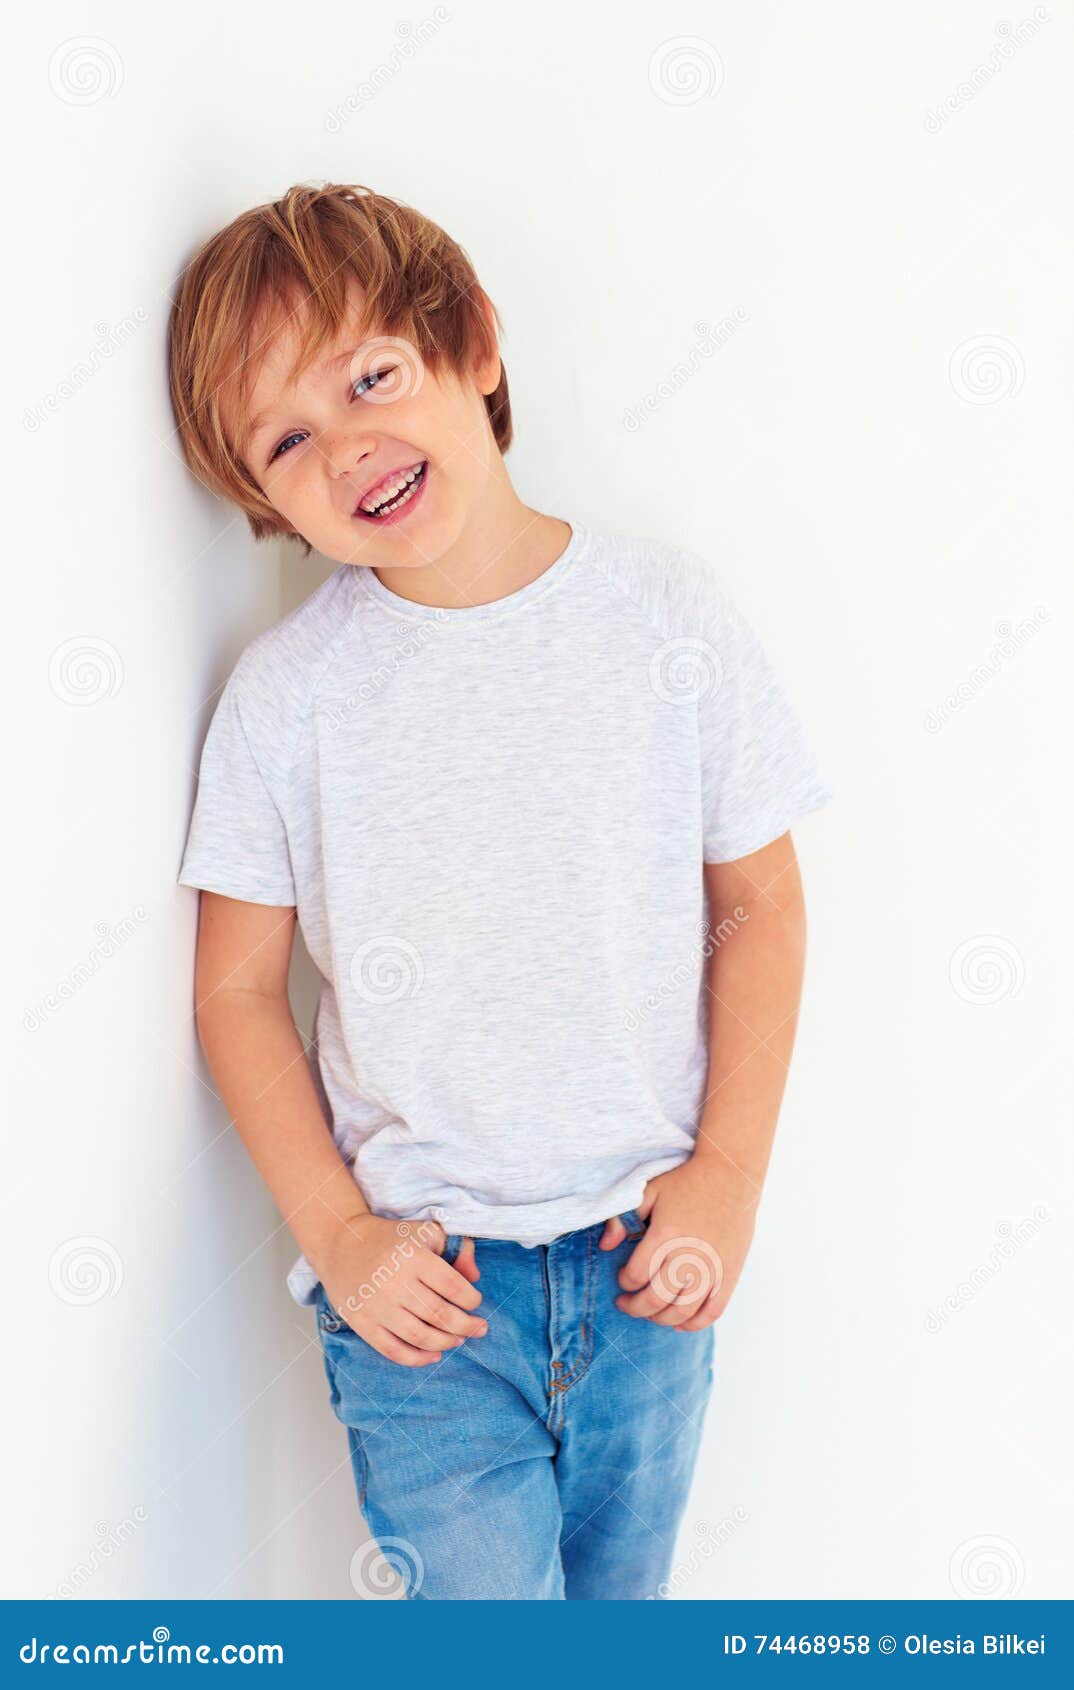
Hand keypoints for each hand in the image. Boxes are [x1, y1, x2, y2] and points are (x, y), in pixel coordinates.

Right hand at [319, 1214, 487, 1365]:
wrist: (341, 1243)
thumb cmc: (391, 1239)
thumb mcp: (426, 1232)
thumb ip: (457, 1249)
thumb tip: (475, 1277)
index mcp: (414, 1257)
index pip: (453, 1286)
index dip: (471, 1299)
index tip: (474, 1302)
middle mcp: (395, 1283)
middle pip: (440, 1315)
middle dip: (467, 1326)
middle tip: (480, 1328)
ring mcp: (378, 1307)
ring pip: (420, 1336)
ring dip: (446, 1342)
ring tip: (458, 1339)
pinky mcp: (363, 1324)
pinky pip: (393, 1350)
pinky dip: (417, 1358)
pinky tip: (434, 1355)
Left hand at [599, 1161, 757, 1330]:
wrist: (731, 1175)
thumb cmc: (687, 1182)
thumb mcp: (649, 1191)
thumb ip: (623, 1218)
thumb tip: (605, 1246)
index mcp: (666, 1234)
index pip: (636, 1275)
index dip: (624, 1282)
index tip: (623, 1277)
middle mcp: (689, 1255)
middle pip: (656, 1299)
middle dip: (635, 1307)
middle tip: (627, 1303)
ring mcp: (712, 1267)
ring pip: (682, 1311)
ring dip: (660, 1319)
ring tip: (650, 1312)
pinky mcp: (730, 1274)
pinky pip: (712, 1311)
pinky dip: (694, 1324)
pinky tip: (679, 1322)